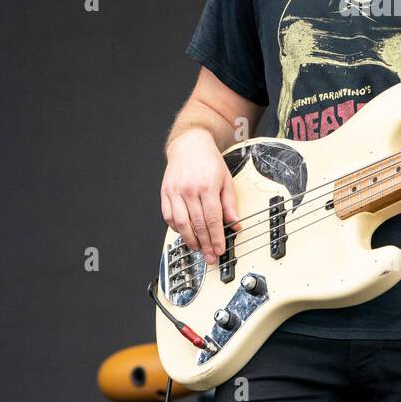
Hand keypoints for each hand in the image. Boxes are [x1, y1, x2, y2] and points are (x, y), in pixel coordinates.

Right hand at [160, 130, 240, 264]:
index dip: (216, 238)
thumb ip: (230, 203)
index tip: (220, 250)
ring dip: (190, 240)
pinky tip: (184, 234)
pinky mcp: (165, 193)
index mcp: (207, 186)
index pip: (213, 219)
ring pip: (181, 223)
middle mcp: (189, 190)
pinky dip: (176, 228)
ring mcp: (175, 192)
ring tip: (198, 249)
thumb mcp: (226, 179)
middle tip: (210, 257)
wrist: (189, 144)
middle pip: (197, 224)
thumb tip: (235, 223)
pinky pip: (168, 217)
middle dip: (205, 244)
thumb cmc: (209, 161)